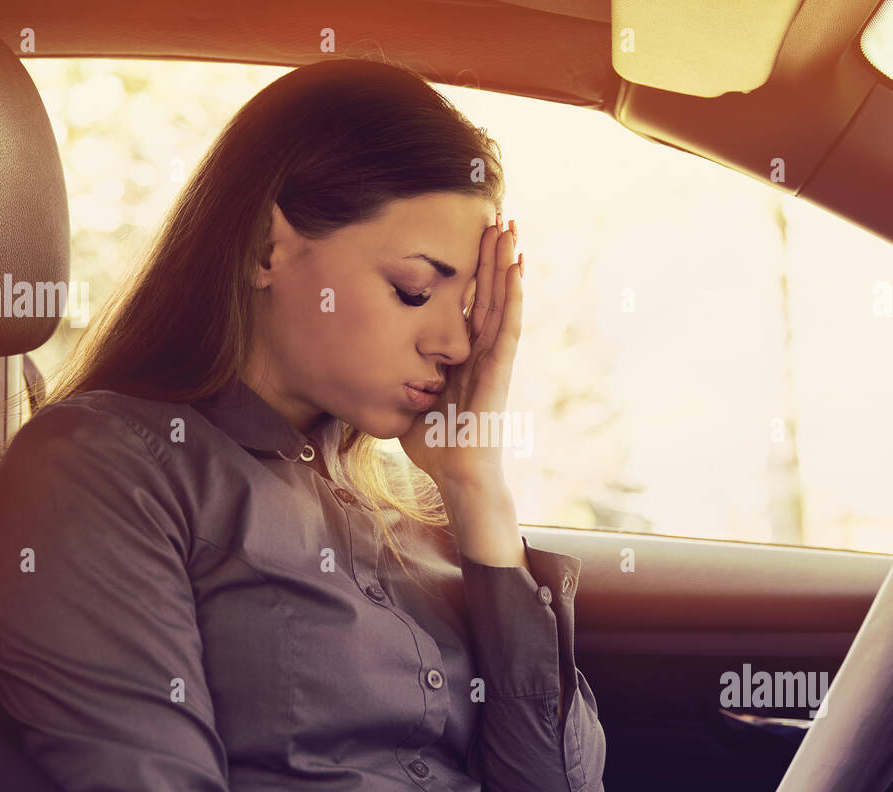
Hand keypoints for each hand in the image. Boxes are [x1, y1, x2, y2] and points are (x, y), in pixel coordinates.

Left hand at [398, 216, 522, 490]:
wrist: (459, 474)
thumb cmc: (437, 446)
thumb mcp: (411, 401)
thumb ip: (403, 379)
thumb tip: (374, 366)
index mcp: (463, 355)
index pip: (469, 304)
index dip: (473, 272)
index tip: (474, 240)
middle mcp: (482, 351)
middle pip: (488, 292)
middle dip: (492, 256)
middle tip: (498, 217)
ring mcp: (494, 357)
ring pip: (502, 299)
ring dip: (506, 263)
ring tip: (510, 228)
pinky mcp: (500, 367)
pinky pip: (507, 324)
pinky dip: (513, 294)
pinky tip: (517, 267)